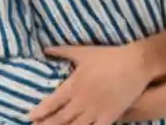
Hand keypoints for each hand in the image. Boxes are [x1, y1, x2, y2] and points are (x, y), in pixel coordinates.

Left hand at [29, 43, 152, 124]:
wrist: (136, 64)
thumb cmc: (109, 57)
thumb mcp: (84, 52)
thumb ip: (63, 52)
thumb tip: (45, 49)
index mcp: (74, 84)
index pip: (52, 102)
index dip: (40, 112)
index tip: (29, 117)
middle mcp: (82, 100)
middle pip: (60, 119)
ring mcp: (95, 110)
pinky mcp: (109, 117)